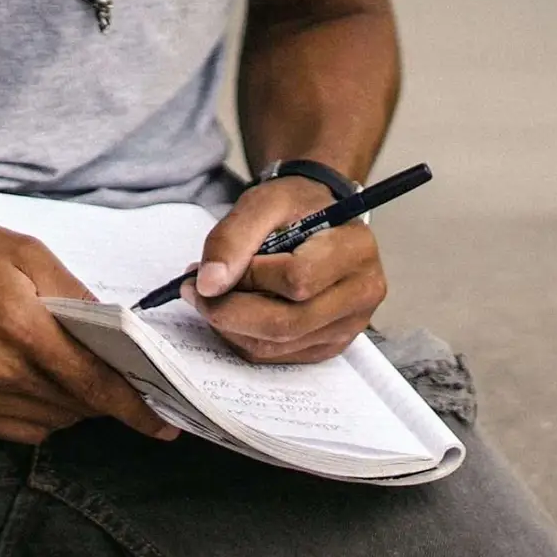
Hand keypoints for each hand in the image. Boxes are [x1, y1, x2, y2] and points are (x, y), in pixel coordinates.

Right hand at [0, 214, 179, 446]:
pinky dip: (41, 413)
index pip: (93, 384)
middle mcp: (1, 374)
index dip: (134, 407)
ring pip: (52, 421)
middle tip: (123, 378)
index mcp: (23, 330)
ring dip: (74, 404)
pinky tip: (39, 382)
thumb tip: (113, 330)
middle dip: (106, 396)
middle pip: (77, 406)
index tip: (164, 422)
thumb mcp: (26, 252)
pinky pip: (19, 429)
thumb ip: (73, 293)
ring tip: (74, 370)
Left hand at [188, 178, 387, 364]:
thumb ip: (233, 237)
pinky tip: (232, 311)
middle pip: (288, 322)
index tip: (207, 269)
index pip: (297, 279)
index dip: (248, 277)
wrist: (319, 218)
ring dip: (231, 326)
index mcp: (356, 250)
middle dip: (229, 310)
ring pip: (278, 344)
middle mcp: (362, 294)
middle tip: (194, 290)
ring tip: (210, 296)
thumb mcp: (263, 201)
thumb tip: (209, 285)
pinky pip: (278, 355)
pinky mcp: (330, 345)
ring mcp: (349, 326)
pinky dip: (243, 337)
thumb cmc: (295, 207)